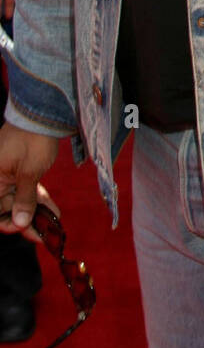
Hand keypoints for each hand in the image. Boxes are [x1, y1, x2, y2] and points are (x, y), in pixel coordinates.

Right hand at [0, 124, 58, 239]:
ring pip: (19, 200)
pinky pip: (27, 190)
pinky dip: (39, 200)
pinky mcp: (22, 170)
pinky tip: (53, 212)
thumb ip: (24, 198)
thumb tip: (20, 223)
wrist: (43, 113)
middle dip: (26, 221)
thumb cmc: (33, 140)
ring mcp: (9, 174)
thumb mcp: (29, 172)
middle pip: (7, 208)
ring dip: (36, 213)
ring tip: (53, 225)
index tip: (26, 229)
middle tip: (45, 234)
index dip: (7, 223)